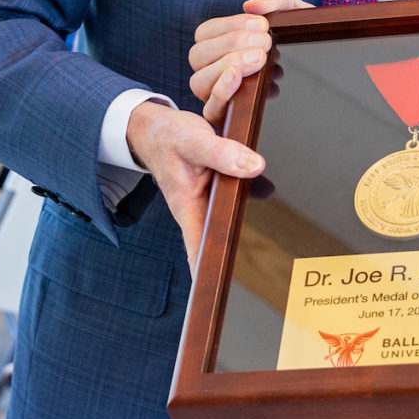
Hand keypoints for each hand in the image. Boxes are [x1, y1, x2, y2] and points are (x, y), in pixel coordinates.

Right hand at [127, 101, 265, 273]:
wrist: (153, 126)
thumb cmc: (167, 137)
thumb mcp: (194, 141)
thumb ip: (223, 154)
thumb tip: (256, 167)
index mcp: (187, 206)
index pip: (197, 249)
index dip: (207, 272)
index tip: (217, 293)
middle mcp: (196, 208)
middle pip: (217, 237)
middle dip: (231, 253)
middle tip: (249, 274)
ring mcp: (204, 198)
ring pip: (228, 214)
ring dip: (242, 215)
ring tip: (265, 218)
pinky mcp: (212, 185)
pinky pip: (233, 192)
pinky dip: (247, 189)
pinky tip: (265, 188)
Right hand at [186, 0, 311, 124]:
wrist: (324, 67)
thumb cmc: (297, 40)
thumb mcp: (292, 13)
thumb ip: (275, 0)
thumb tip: (253, 5)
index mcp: (219, 44)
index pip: (204, 33)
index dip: (229, 26)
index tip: (262, 24)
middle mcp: (213, 69)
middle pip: (197, 55)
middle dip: (231, 44)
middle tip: (266, 42)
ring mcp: (218, 93)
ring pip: (199, 81)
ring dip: (227, 65)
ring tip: (260, 58)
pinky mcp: (229, 116)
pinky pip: (211, 110)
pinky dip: (222, 93)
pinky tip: (243, 79)